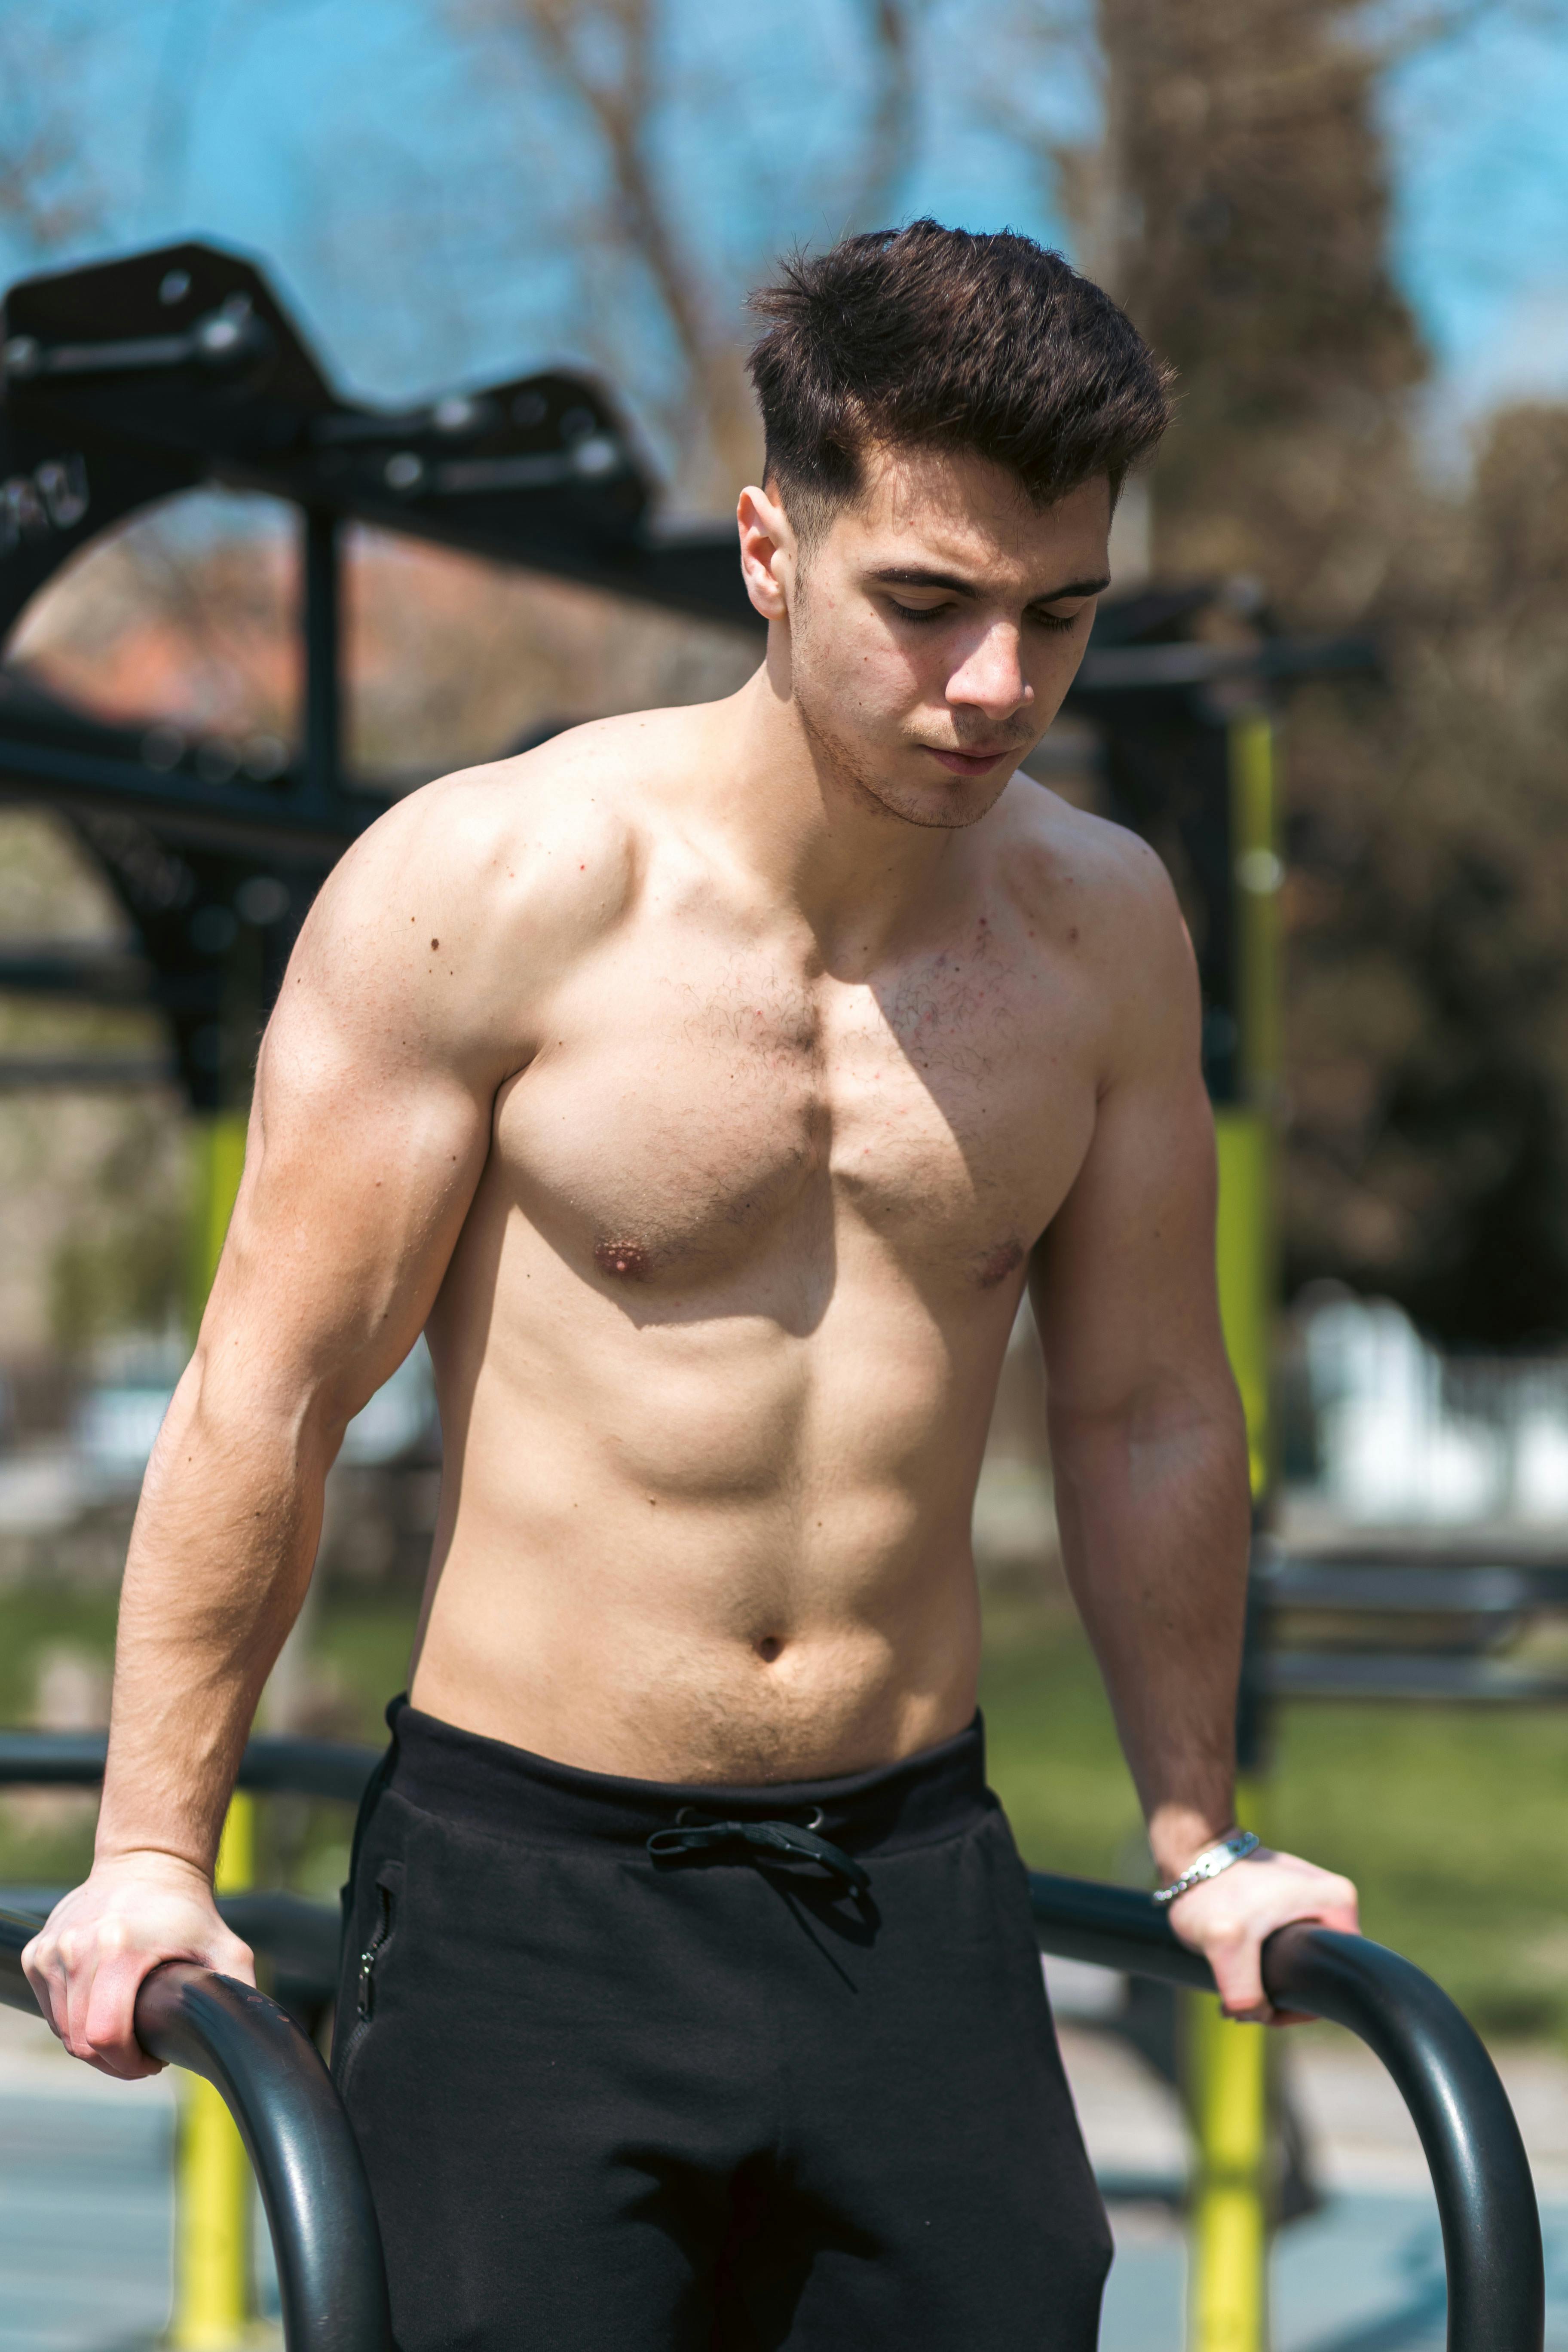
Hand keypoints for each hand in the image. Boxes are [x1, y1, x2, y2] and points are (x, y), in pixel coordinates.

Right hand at [22, 1852, 255, 2079]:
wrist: (147, 1863)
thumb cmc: (188, 1912)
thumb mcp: (225, 1947)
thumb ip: (239, 1991)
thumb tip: (253, 2035)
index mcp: (119, 1946)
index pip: (105, 2036)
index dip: (128, 2064)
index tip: (153, 2061)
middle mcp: (77, 1947)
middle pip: (81, 2041)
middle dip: (114, 2060)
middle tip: (143, 2050)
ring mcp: (52, 1949)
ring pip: (63, 2030)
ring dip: (93, 2043)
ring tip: (126, 2028)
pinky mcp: (36, 1953)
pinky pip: (50, 2011)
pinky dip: (73, 2021)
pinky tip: (102, 2008)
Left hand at [1166, 1846, 1358, 2023]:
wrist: (1193, 1850)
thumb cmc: (1212, 1888)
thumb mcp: (1225, 1941)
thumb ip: (1245, 1992)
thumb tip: (1259, 2016)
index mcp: (1339, 1904)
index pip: (1333, 1977)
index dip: (1300, 2005)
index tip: (1263, 2007)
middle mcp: (1334, 1901)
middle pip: (1315, 1973)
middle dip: (1282, 1994)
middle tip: (1243, 2001)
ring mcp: (1313, 1901)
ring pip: (1299, 1964)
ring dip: (1269, 1980)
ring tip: (1234, 1981)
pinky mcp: (1292, 1902)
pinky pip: (1288, 1946)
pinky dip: (1263, 1961)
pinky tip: (1234, 1968)